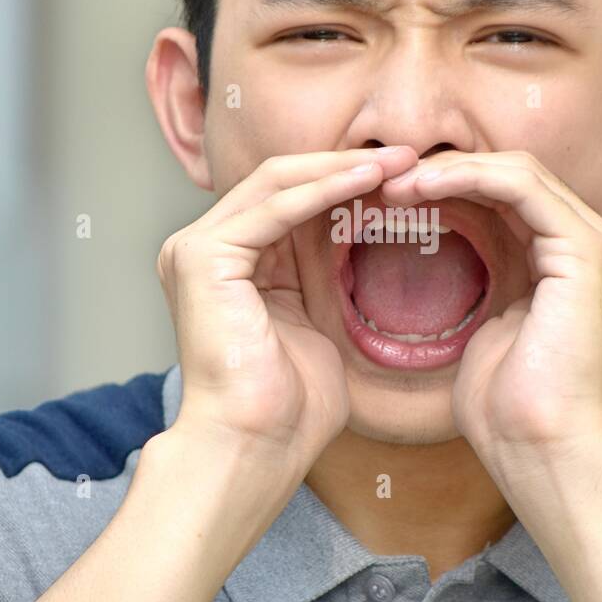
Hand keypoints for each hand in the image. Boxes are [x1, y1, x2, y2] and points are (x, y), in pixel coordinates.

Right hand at [157, 146, 415, 460]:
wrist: (257, 446)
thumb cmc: (289, 406)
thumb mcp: (316, 322)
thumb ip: (321, 276)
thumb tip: (362, 239)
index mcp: (225, 262)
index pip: (287, 198)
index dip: (344, 179)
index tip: (405, 175)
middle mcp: (201, 248)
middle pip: (280, 181)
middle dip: (347, 163)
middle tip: (408, 155)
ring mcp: (193, 249)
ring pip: (277, 183)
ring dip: (342, 167)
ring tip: (398, 161)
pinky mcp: (202, 257)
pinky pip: (274, 209)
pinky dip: (324, 189)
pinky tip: (368, 180)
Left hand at [380, 150, 601, 458]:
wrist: (541, 450)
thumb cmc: (511, 408)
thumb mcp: (491, 325)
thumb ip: (488, 278)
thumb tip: (450, 248)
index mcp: (577, 262)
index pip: (513, 196)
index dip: (453, 186)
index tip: (393, 196)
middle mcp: (597, 245)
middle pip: (516, 176)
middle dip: (447, 172)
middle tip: (387, 182)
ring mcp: (599, 244)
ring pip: (519, 172)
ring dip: (451, 171)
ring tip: (397, 184)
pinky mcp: (587, 251)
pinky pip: (522, 188)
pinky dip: (470, 178)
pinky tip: (423, 188)